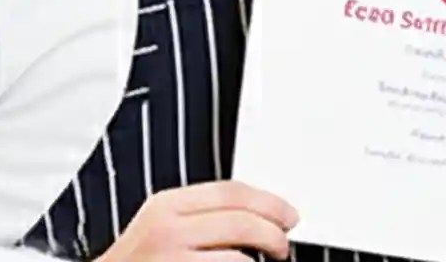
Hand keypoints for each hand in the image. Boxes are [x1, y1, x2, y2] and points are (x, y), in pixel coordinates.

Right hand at [98, 180, 298, 261]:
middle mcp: (167, 231)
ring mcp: (172, 261)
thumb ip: (196, 213)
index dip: (269, 202)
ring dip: (262, 260)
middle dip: (275, 233)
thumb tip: (253, 213)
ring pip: (239, 257)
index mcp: (165, 205)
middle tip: (283, 244)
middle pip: (241, 221)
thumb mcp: (157, 224)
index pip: (230, 192)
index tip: (287, 214)